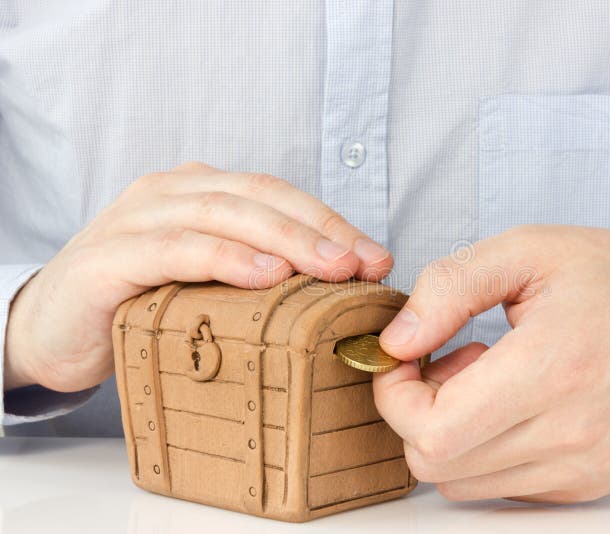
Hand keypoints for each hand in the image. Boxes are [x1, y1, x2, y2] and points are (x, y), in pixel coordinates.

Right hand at [5, 162, 391, 391]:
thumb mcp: (208, 283)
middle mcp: (172, 192)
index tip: (376, 257)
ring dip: (287, 241)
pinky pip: (178, 250)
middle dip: (321, 228)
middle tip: (366, 262)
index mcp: (200, 191)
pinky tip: (267, 278)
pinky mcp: (109, 257)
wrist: (50, 333)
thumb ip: (256, 272)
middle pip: (261, 197)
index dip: (332, 221)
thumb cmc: (140, 305)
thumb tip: (335, 288)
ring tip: (332, 268)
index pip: (279, 195)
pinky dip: (227, 259)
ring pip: (225, 215)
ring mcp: (138, 218)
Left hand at [373, 225, 609, 502]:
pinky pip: (503, 486)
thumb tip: (395, 340)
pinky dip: (486, 450)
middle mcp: (569, 434)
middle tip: (445, 360)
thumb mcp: (530, 250)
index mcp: (551, 369)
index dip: (395, 397)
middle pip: (438, 465)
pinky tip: (512, 402)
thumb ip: (451, 288)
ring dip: (451, 433)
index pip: (432, 432)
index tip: (404, 357)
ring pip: (463, 483)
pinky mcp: (590, 482)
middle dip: (416, 412)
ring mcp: (581, 468)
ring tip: (485, 378)